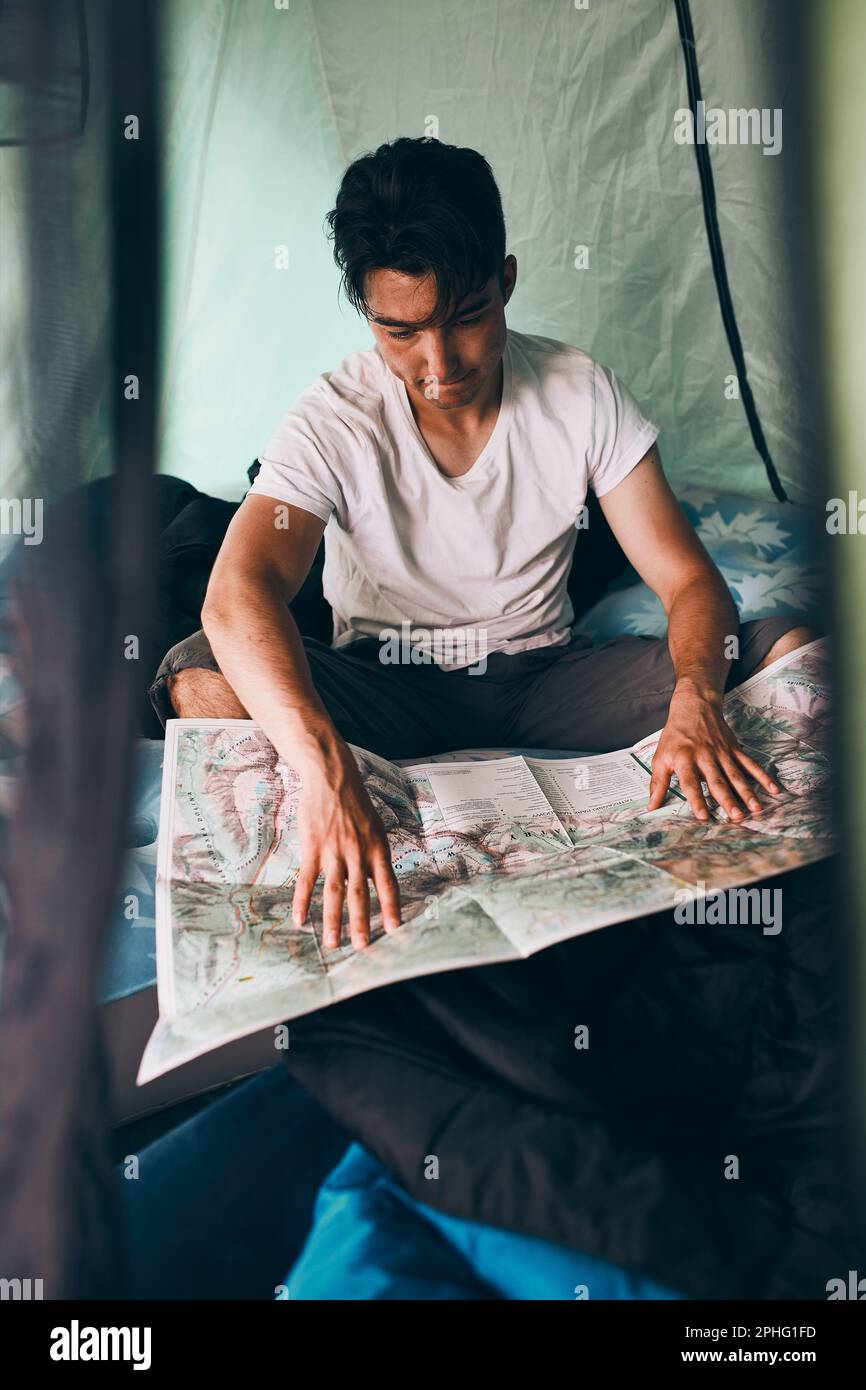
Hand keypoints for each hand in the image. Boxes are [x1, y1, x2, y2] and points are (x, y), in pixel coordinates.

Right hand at [291, 742, 402, 949]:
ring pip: (335, 892)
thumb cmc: (355, 804)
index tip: (395, 929)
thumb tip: (376, 882)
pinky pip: (307, 880)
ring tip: (333, 943)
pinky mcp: (313, 848)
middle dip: (362, 923)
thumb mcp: (375, 828)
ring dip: (333, 920)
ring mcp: (334, 851)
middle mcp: (358, 853)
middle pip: (361, 894)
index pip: (387, 884)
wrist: (332, 778)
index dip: (391, 907)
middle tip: (362, 947)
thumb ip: (374, 856)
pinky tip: (300, 920)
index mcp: (377, 849)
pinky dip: (303, 901)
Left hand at [646, 683, 781, 821]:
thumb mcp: (660, 757)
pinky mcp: (735, 749)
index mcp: (685, 760)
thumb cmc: (675, 736)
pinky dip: (763, 776)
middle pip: (718, 781)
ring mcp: (722, 753)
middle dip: (728, 799)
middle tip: (736, 817)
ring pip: (736, 775)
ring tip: (755, 809)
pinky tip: (773, 789)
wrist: (694, 706)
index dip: (697, 799)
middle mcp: (705, 757)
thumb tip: (651, 807)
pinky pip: (750, 764)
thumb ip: (657, 783)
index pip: (691, 782)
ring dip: (747, 792)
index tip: (704, 815)